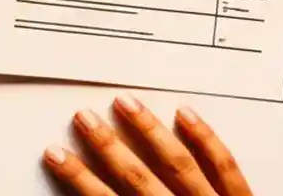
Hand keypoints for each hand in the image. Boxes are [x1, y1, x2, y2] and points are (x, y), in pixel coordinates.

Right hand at [44, 96, 252, 195]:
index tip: (57, 155)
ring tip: (126, 103)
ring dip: (149, 131)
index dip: (79, 179)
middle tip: (84, 119)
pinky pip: (225, 167)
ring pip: (178, 164)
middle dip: (107, 146)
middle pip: (137, 179)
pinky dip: (205, 138)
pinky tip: (186, 114)